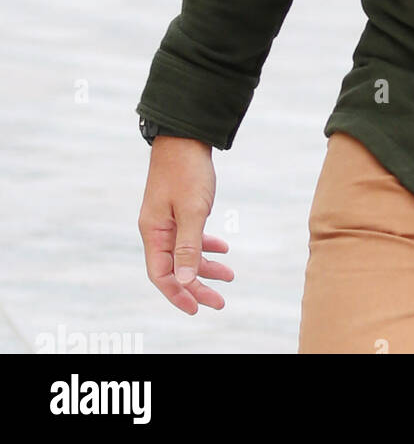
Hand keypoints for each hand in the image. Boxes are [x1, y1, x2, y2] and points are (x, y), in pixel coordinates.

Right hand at [138, 136, 234, 313]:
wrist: (186, 135)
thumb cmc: (187, 170)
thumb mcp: (193, 210)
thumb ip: (188, 246)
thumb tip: (184, 281)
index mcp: (153, 232)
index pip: (161, 275)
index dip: (179, 294)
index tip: (199, 308)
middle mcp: (156, 229)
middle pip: (174, 268)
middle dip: (197, 286)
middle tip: (221, 301)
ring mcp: (167, 219)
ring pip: (185, 252)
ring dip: (205, 266)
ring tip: (230, 276)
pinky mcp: (178, 208)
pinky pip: (190, 235)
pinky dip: (205, 244)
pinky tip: (223, 247)